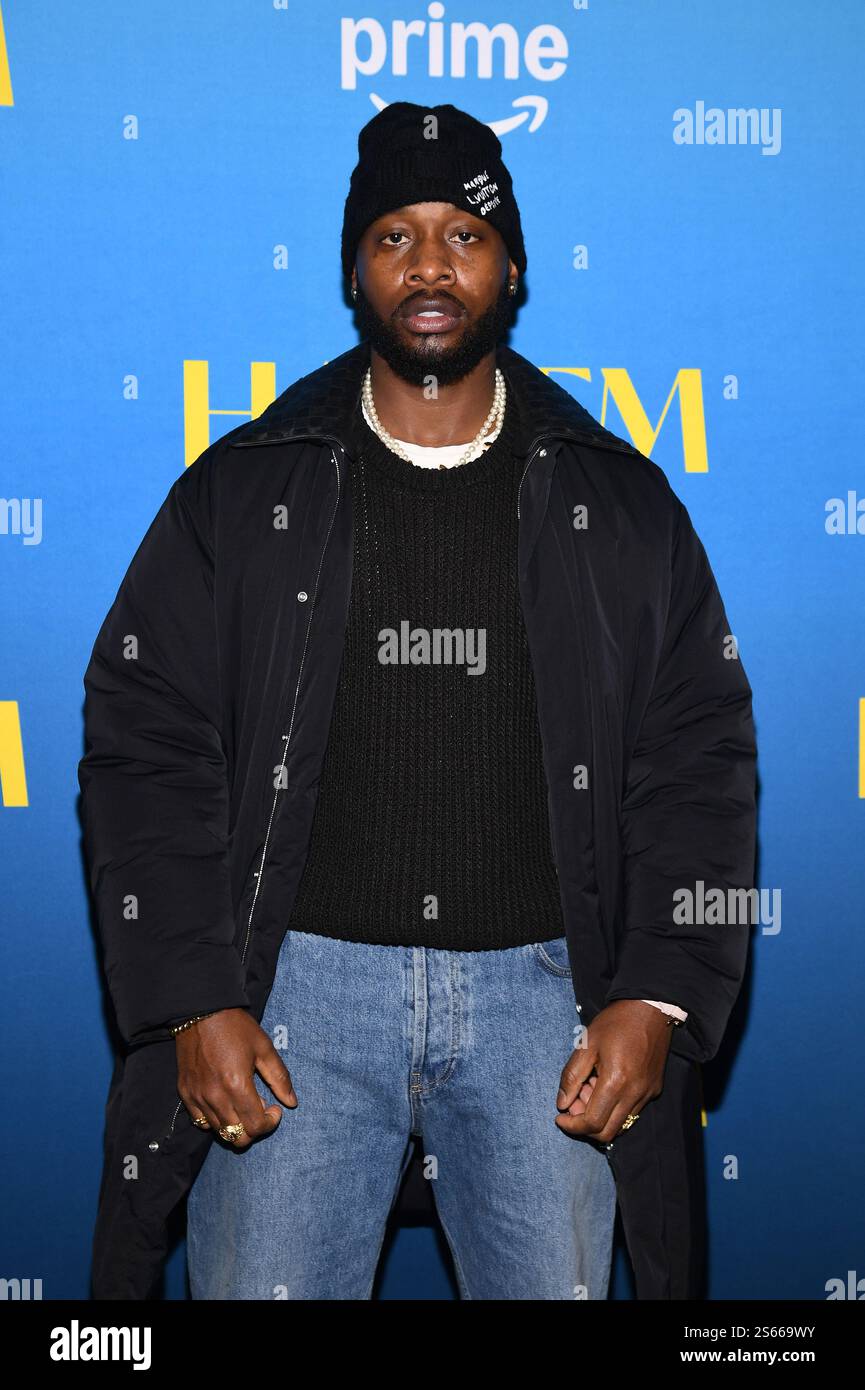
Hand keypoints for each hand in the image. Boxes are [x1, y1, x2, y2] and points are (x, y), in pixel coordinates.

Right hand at [175, 1008, 297, 1147]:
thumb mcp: (264, 1048)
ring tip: (243, 1101)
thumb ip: (279, 1078)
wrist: (200, 1012)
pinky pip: (201, 1121)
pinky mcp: (185, 1093)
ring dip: (236, 1123)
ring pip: (220, 1132)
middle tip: (260, 1107)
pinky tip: (224, 1101)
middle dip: (255, 1128)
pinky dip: (216, 1119)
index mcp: (236, 1085)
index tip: (275, 1109)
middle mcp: (214, 1097)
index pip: (255, 1126)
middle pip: (238, 1137)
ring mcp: (197, 1097)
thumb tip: (291, 1103)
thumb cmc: (235, 1027)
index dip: (270, 1123)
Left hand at [554, 1000, 674, 1143]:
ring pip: (620, 1124)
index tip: (560, 1117)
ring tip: (590, 1088)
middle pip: (607, 1132)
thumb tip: (562, 1104)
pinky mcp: (654, 1089)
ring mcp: (647, 1093)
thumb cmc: (616, 1023)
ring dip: (600, 1116)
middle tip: (573, 1103)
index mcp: (616, 1082)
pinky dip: (614, 1108)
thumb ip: (572, 1076)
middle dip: (585, 1125)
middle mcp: (635, 1094)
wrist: (650, 1008)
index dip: (572, 1126)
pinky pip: (632, 1111)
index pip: (593, 1123)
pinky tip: (605, 1085)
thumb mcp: (586, 1044)